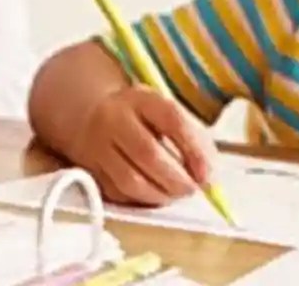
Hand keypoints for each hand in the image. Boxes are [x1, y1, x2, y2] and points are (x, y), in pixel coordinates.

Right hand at [69, 84, 215, 206]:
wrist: (91, 115)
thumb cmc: (143, 119)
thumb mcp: (168, 116)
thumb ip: (195, 141)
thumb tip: (209, 180)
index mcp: (142, 98)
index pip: (172, 119)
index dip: (193, 150)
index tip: (207, 175)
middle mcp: (114, 117)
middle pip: (148, 154)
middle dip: (176, 180)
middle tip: (191, 190)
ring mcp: (96, 144)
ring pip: (130, 180)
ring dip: (159, 195)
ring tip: (173, 194)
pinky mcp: (88, 168)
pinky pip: (117, 193)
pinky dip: (140, 200)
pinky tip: (151, 193)